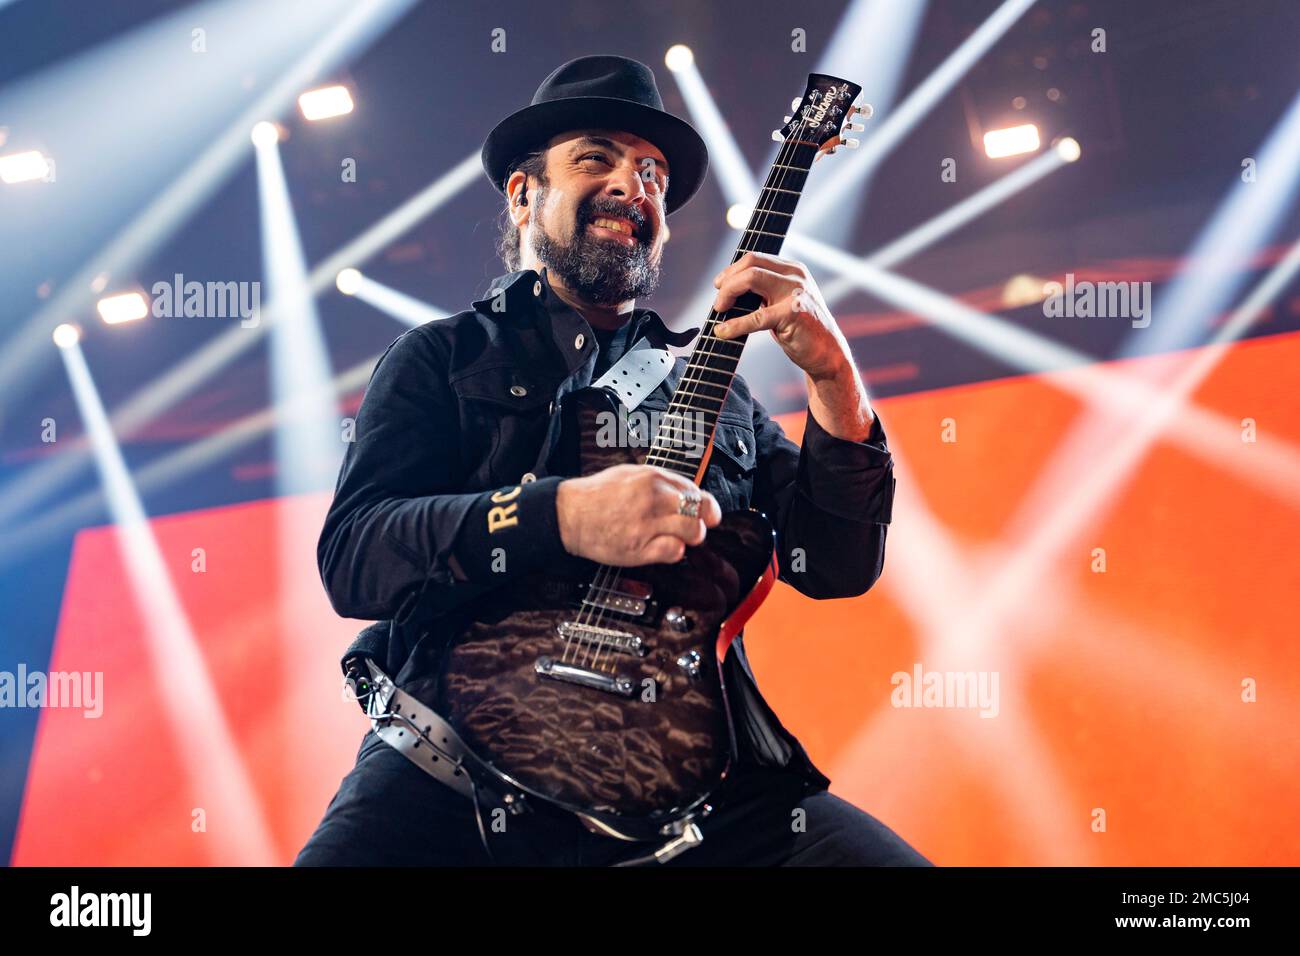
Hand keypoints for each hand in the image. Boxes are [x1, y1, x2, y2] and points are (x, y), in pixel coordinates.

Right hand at [556, 465, 720, 565]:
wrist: (569, 515)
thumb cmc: (597, 496)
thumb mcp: (630, 474)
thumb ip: (660, 481)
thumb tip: (687, 490)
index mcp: (652, 478)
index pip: (696, 490)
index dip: (703, 503)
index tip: (703, 511)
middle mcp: (653, 499)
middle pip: (701, 509)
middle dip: (704, 520)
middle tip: (697, 526)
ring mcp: (647, 524)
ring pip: (693, 531)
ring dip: (692, 537)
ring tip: (681, 537)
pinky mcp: (639, 548)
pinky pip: (674, 551)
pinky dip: (676, 552)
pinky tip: (667, 548)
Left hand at [711, 250, 848, 379]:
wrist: (827, 354)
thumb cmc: (801, 330)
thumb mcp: (782, 303)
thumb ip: (762, 292)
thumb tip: (727, 292)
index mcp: (792, 269)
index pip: (754, 258)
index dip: (731, 270)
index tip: (719, 285)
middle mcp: (795, 275)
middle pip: (750, 263)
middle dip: (728, 280)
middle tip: (719, 302)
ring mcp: (795, 292)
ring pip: (751, 278)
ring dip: (728, 293)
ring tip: (720, 310)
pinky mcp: (792, 314)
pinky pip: (756, 316)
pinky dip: (735, 324)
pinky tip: (723, 332)